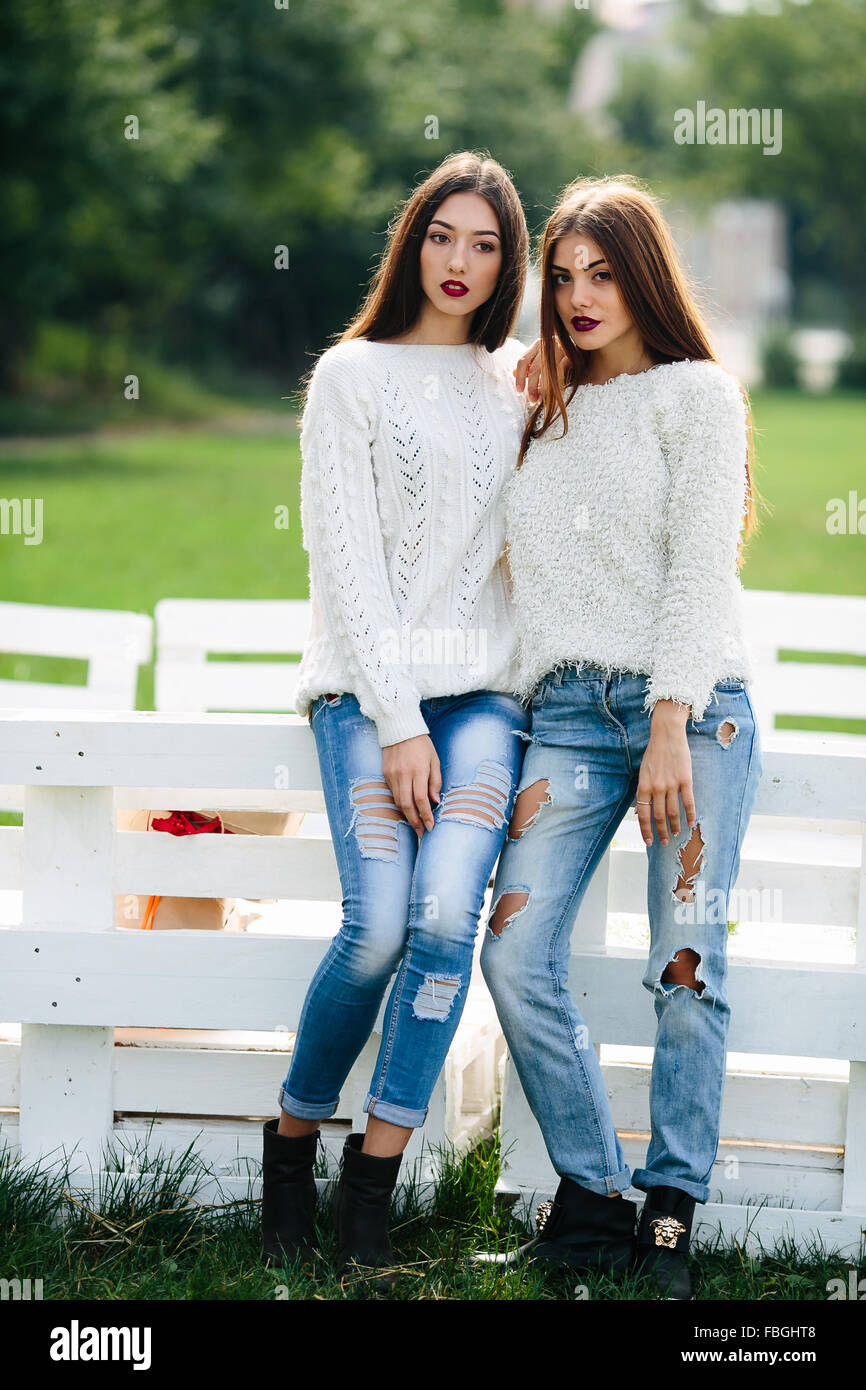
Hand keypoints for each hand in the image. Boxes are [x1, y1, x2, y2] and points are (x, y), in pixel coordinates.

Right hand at [382, 734, 441, 833]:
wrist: (400, 729)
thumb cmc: (421, 744)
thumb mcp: (434, 760)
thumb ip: (435, 781)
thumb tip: (435, 801)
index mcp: (418, 770)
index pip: (421, 799)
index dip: (426, 815)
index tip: (430, 826)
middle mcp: (403, 774)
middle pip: (407, 805)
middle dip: (414, 821)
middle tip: (421, 831)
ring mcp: (392, 775)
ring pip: (398, 801)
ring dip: (406, 814)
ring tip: (415, 822)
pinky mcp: (385, 774)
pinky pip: (393, 793)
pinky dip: (400, 802)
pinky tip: (407, 807)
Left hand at [514, 338, 569, 402]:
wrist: (579, 343)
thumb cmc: (558, 351)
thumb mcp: (541, 355)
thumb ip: (528, 363)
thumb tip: (513, 373)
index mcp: (538, 344)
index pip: (523, 360)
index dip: (519, 377)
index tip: (519, 390)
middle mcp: (548, 345)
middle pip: (534, 369)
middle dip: (531, 386)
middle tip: (531, 398)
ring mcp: (560, 350)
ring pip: (547, 373)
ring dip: (542, 388)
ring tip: (540, 398)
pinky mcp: (570, 356)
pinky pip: (560, 374)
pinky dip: (554, 385)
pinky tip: (552, 394)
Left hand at [636, 701, 695, 846]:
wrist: (667, 735)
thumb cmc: (654, 754)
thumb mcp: (642, 773)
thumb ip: (642, 792)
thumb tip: (639, 812)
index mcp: (644, 786)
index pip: (643, 815)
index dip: (646, 830)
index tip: (649, 841)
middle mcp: (656, 788)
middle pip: (659, 816)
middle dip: (661, 832)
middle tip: (664, 842)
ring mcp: (671, 784)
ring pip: (673, 812)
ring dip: (674, 826)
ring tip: (675, 834)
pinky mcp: (685, 780)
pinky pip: (688, 802)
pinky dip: (690, 814)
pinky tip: (691, 823)